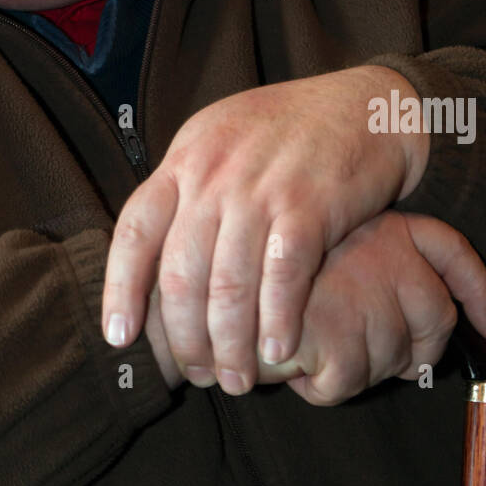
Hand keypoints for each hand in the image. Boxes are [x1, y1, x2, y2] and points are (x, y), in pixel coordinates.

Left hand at [103, 67, 431, 391]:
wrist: (366, 106)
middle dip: (184, 337)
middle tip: (197, 375)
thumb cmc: (290, 130)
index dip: (121, 289)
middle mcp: (215, 174)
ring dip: (231, 345)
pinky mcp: (310, 206)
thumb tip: (153, 253)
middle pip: (180, 272)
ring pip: (229, 286)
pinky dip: (278, 323)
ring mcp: (261, 190)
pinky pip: (282, 279)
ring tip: (238, 380)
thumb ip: (189, 187)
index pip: (135, 230)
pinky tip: (280, 353)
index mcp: (186, 158)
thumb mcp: (223, 140)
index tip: (120, 337)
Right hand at [252, 210, 485, 403]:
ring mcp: (361, 288)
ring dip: (358, 369)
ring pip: (396, 358)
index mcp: (377, 221)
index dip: (478, 291)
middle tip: (369, 353)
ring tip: (313, 347)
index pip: (450, 248)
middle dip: (413, 352)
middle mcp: (378, 247)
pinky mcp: (335, 334)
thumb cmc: (248, 257)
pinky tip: (293, 363)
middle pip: (436, 317)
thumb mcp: (315, 236)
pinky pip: (351, 382)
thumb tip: (425, 308)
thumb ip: (358, 255)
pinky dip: (321, 386)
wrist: (201, 273)